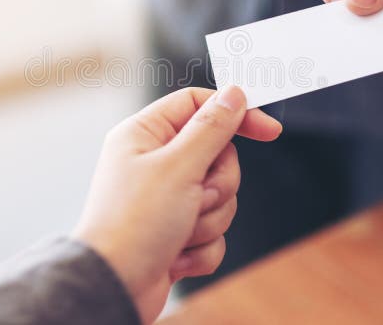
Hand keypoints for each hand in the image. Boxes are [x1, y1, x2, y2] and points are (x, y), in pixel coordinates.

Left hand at [72, 86, 281, 323]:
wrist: (114, 288)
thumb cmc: (132, 224)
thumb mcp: (179, 167)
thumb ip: (211, 128)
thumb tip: (233, 94)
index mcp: (145, 134)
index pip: (197, 104)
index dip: (234, 114)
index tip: (268, 132)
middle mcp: (154, 162)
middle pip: (216, 154)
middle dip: (217, 183)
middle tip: (198, 196)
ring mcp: (165, 198)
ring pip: (219, 195)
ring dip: (210, 218)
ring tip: (182, 231)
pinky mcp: (175, 231)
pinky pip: (213, 229)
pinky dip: (202, 246)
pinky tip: (177, 256)